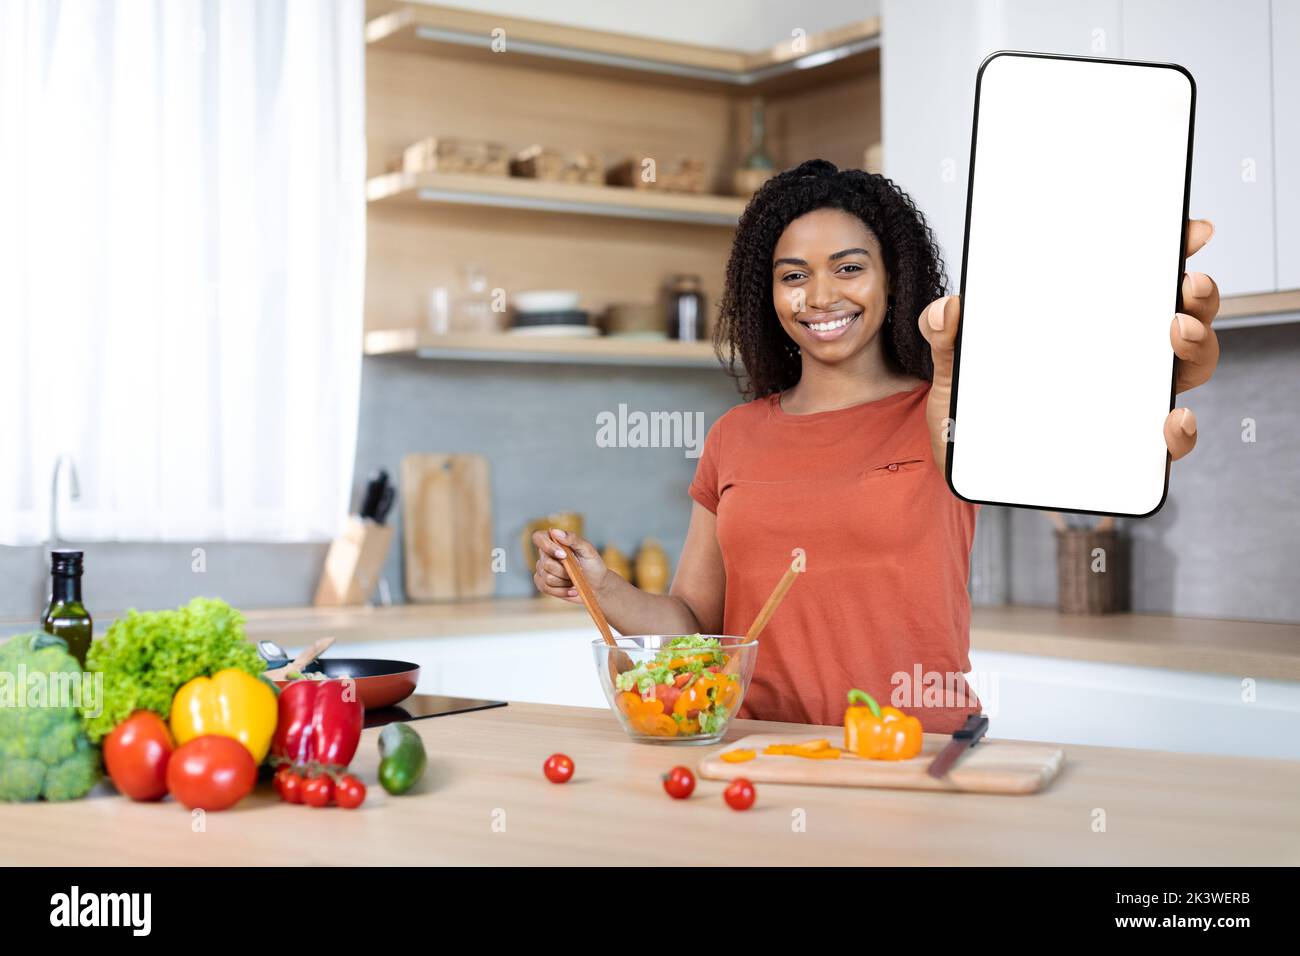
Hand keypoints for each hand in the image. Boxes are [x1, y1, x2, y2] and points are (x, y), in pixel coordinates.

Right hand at [531, 528, 608, 602]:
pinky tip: (572, 589)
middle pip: (546, 564)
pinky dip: (562, 591)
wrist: (597, 585)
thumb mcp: (587, 550)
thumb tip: (554, 531)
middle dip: (565, 570)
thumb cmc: (593, 565)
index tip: (563, 555)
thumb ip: (573, 539)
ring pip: (547, 578)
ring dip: (565, 581)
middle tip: (576, 570)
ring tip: (574, 579)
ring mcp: (542, 570)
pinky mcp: (543, 584)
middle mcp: (545, 554)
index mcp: (555, 541)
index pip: (538, 537)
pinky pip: (545, 588)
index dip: (548, 547)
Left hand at [918, 217, 1219, 468]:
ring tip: (1177, 331)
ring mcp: (1125, 404)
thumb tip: (946, 309)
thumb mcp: (953, 364)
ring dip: (1197, 347)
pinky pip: (1166, 444)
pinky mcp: (1123, 453)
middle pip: (1182, 318)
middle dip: (1197, 297)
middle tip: (1184, 285)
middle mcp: (1119, 361)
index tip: (1191, 231)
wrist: (960, 465)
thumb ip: (944, 335)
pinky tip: (1173, 418)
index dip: (1173, 251)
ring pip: (1186, 369)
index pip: (1140, 283)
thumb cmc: (970, 406)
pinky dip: (1180, 433)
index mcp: (1088, 326)